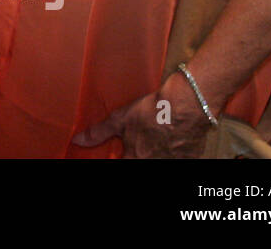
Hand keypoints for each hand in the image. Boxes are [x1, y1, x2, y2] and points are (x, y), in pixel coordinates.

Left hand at [71, 72, 212, 156]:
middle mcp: (155, 163)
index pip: (121, 165)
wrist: (185, 105)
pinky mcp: (191, 157)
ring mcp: (174, 162)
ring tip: (159, 141)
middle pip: (143, 162)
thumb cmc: (153, 111)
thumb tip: (78, 140)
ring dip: (158, 153)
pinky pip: (180, 158)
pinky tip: (174, 141)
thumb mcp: (120, 119)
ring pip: (162, 160)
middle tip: (143, 144)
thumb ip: (99, 132)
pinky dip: (176, 152)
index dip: (120, 158)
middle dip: (141, 154)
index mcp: (136, 158)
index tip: (122, 154)